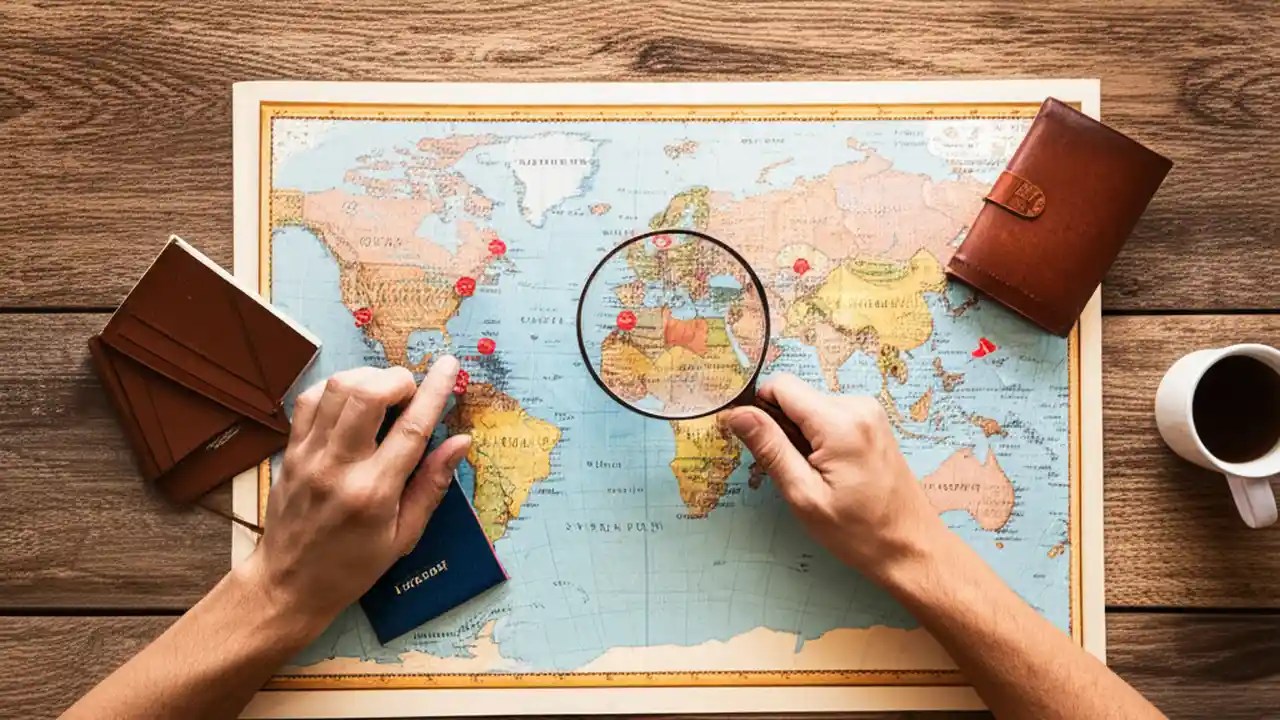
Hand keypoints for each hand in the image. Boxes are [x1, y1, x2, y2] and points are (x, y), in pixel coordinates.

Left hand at [242, 357, 471, 631]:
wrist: (288, 585)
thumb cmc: (353, 567)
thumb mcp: (403, 536)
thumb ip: (432, 485)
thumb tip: (460, 442)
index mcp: (373, 493)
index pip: (410, 429)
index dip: (434, 391)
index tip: (450, 365)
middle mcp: (338, 467)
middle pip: (367, 395)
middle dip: (398, 380)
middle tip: (412, 393)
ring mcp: (308, 455)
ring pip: (336, 388)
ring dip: (368, 378)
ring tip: (384, 394)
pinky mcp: (290, 450)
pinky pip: (309, 398)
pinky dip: (335, 387)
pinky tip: (352, 400)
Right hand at [721, 374, 943, 581]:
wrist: (911, 547)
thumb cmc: (859, 532)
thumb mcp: (804, 495)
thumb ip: (769, 447)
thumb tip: (737, 413)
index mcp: (840, 422)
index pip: (781, 385)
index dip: (759, 409)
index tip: (757, 443)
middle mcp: (858, 406)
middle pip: (796, 397)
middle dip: (783, 428)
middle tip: (794, 472)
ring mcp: (869, 412)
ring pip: (811, 407)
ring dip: (801, 436)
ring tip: (817, 476)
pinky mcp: (873, 422)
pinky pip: (829, 416)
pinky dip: (819, 438)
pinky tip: (831, 471)